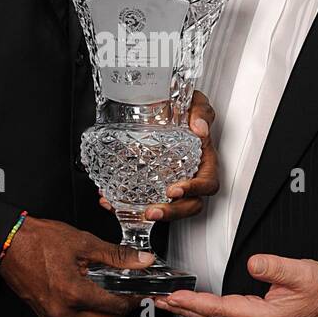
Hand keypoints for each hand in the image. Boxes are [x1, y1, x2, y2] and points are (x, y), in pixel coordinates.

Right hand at [0, 215, 152, 316]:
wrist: (9, 244)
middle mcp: (63, 312)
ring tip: (108, 299)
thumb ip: (116, 255)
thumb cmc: (38, 241)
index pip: (116, 308)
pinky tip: (90, 302)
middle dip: (121, 312)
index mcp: (74, 293)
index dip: (132, 300)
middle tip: (125, 294)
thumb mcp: (83, 243)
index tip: (138, 291)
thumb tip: (141, 261)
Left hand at [98, 89, 218, 223]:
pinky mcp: (151, 182)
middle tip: (152, 211)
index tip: (175, 190)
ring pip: (166, 207)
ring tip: (130, 211)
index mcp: (203, 160)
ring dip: (149, 214)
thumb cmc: (184, 108)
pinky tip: (110, 200)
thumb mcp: (196, 102)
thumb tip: (200, 128)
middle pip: (189, 204)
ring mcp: (169, 180)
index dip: (194, 190)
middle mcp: (188, 174)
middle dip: (171, 212)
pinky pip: (141, 199)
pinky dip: (125, 204)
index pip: (207, 183)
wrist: (162, 103)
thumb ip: (201, 112)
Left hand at [152, 254, 317, 316]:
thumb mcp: (301, 272)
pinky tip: (196, 310)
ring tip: (169, 303)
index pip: (221, 309)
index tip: (173, 297)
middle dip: (183, 310)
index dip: (194, 303)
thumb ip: (274, 267)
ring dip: (191, 314)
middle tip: (158, 299)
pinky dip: (206, 316)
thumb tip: (253, 264)